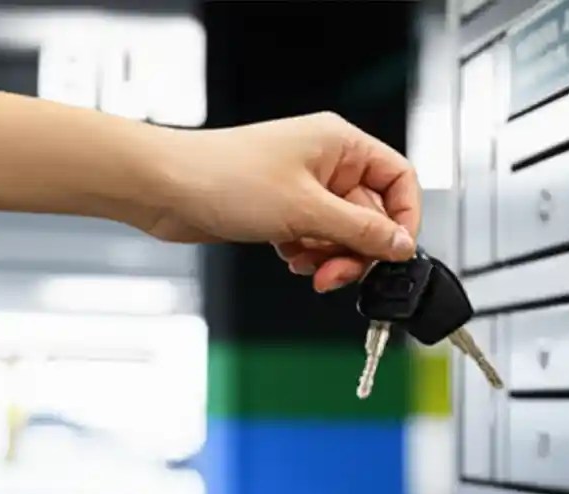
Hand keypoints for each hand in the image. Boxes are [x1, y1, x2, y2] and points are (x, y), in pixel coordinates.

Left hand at [140, 112, 420, 291]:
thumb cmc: (224, 177)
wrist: (165, 188)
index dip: (403, 218)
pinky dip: (308, 255)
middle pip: (370, 214)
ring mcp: (303, 187)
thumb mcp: (305, 210)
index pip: (398, 179)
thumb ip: (360, 230)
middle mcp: (326, 163)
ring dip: (330, 257)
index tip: (395, 253)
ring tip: (306, 266)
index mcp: (340, 145)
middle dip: (355, 249)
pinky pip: (314, 239)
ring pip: (341, 233)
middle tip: (336, 273)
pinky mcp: (281, 210)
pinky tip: (289, 258)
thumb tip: (401, 244)